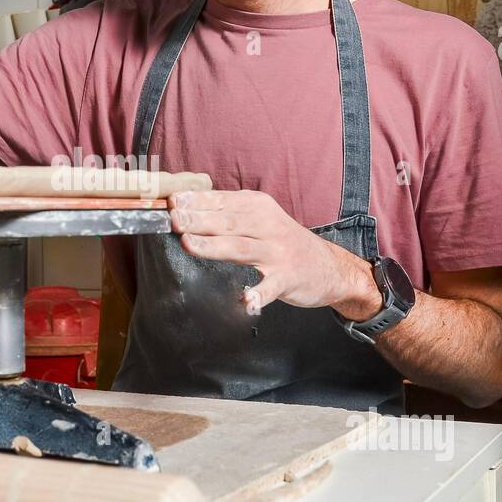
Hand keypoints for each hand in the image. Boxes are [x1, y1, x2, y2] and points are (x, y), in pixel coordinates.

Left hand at [168, 189, 380, 314]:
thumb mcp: (259, 217)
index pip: (222, 200)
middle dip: (199, 220)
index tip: (172, 201)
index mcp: (257, 207)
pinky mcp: (288, 278)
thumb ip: (227, 213)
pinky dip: (259, 294)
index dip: (197, 200)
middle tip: (173, 219)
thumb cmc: (282, 241)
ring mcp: (278, 252)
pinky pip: (271, 287)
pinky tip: (245, 301)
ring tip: (189, 245)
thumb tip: (184, 208)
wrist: (329, 266)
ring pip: (242, 248)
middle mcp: (267, 225)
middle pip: (228, 222)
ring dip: (214, 246)